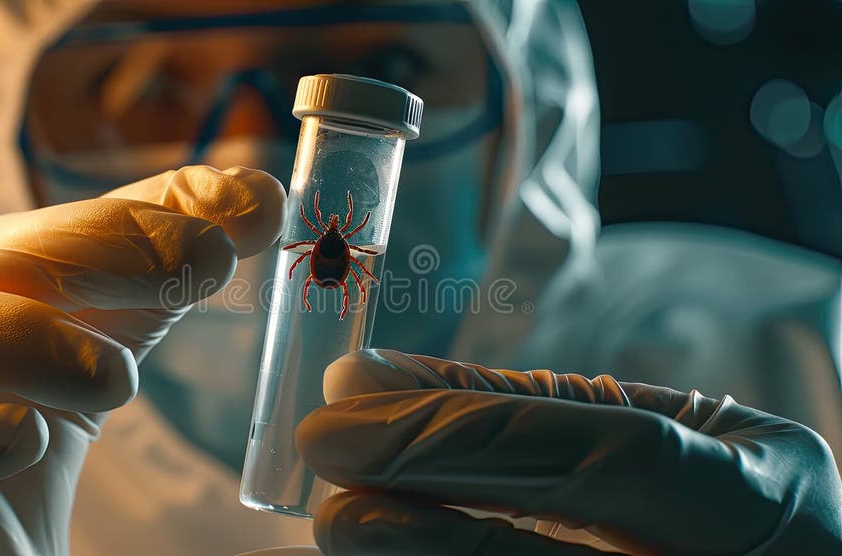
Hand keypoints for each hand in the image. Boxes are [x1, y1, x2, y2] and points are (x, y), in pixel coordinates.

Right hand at [0, 166, 284, 554]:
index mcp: (8, 337)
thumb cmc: (30, 521)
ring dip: (25, 333)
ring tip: (117, 378)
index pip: (68, 239)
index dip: (154, 205)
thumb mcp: (95, 398)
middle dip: (102, 241)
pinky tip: (18, 436)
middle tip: (204, 257)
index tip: (254, 202)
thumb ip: (146, 317)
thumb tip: (249, 213)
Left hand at [297, 349, 841, 554]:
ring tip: (345, 516)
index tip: (343, 412)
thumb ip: (522, 409)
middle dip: (420, 513)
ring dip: (418, 555)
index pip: (606, 458)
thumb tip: (368, 379)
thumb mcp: (663, 431)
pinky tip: (396, 542)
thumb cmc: (720, 496)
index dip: (464, 437)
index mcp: (763, 495)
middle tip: (324, 471)